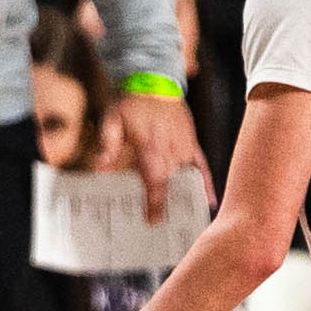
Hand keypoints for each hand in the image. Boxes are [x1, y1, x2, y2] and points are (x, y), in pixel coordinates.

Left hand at [106, 91, 207, 224]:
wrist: (154, 80)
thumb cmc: (131, 101)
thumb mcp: (111, 118)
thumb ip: (107, 142)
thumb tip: (100, 164)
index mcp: (152, 147)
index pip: (155, 181)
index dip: (155, 202)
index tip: (153, 220)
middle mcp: (171, 150)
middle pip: (172, 185)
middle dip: (169, 207)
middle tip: (165, 230)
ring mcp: (185, 147)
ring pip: (188, 179)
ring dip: (187, 200)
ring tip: (186, 222)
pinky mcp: (192, 143)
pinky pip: (202, 166)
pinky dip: (207, 183)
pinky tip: (210, 200)